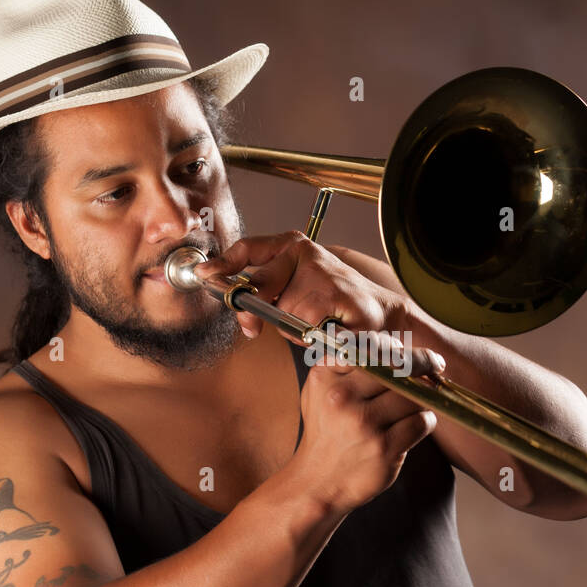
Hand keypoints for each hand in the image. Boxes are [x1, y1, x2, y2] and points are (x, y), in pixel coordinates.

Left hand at [193, 231, 403, 339]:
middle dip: (253, 313)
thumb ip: (267, 295)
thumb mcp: (296, 290)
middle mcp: (305, 253)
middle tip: (252, 328)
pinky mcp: (334, 296)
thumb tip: (244, 315)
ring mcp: (321, 273)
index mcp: (292, 246)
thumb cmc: (334, 301)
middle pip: (260, 289)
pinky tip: (333, 329)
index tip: (204, 274)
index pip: (250, 249)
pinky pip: (307, 330)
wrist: (382, 312)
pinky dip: (317, 339)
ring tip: (319, 323)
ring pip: (284, 317)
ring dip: (296, 330)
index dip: (224, 264)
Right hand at [289, 339, 441, 512]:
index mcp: (326, 376)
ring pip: (414, 394)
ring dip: (423, 397)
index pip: (371, 347)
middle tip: (436, 365)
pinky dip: (425, 421)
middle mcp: (342, 397)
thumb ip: (347, 363)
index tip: (409, 354)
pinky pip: (422, 422)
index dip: (396, 348)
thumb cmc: (326, 430)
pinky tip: (415, 425)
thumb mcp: (320, 389)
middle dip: (424, 364)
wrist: (317, 482)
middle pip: (398, 367)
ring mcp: (363, 424)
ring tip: (416, 404)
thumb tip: (397, 346)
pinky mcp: (383, 448)